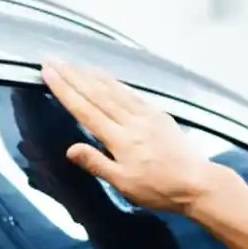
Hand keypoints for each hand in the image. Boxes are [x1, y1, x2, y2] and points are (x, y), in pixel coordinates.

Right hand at [41, 58, 217, 214]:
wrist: (198, 183)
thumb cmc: (159, 189)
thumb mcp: (124, 184)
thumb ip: (97, 164)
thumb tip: (71, 150)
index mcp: (120, 139)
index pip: (85, 110)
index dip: (65, 90)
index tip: (49, 73)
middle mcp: (132, 121)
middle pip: (96, 94)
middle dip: (72, 75)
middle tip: (54, 59)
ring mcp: (147, 115)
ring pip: (114, 90)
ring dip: (92, 75)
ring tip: (75, 63)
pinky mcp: (159, 114)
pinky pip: (132, 93)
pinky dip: (116, 82)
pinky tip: (108, 77)